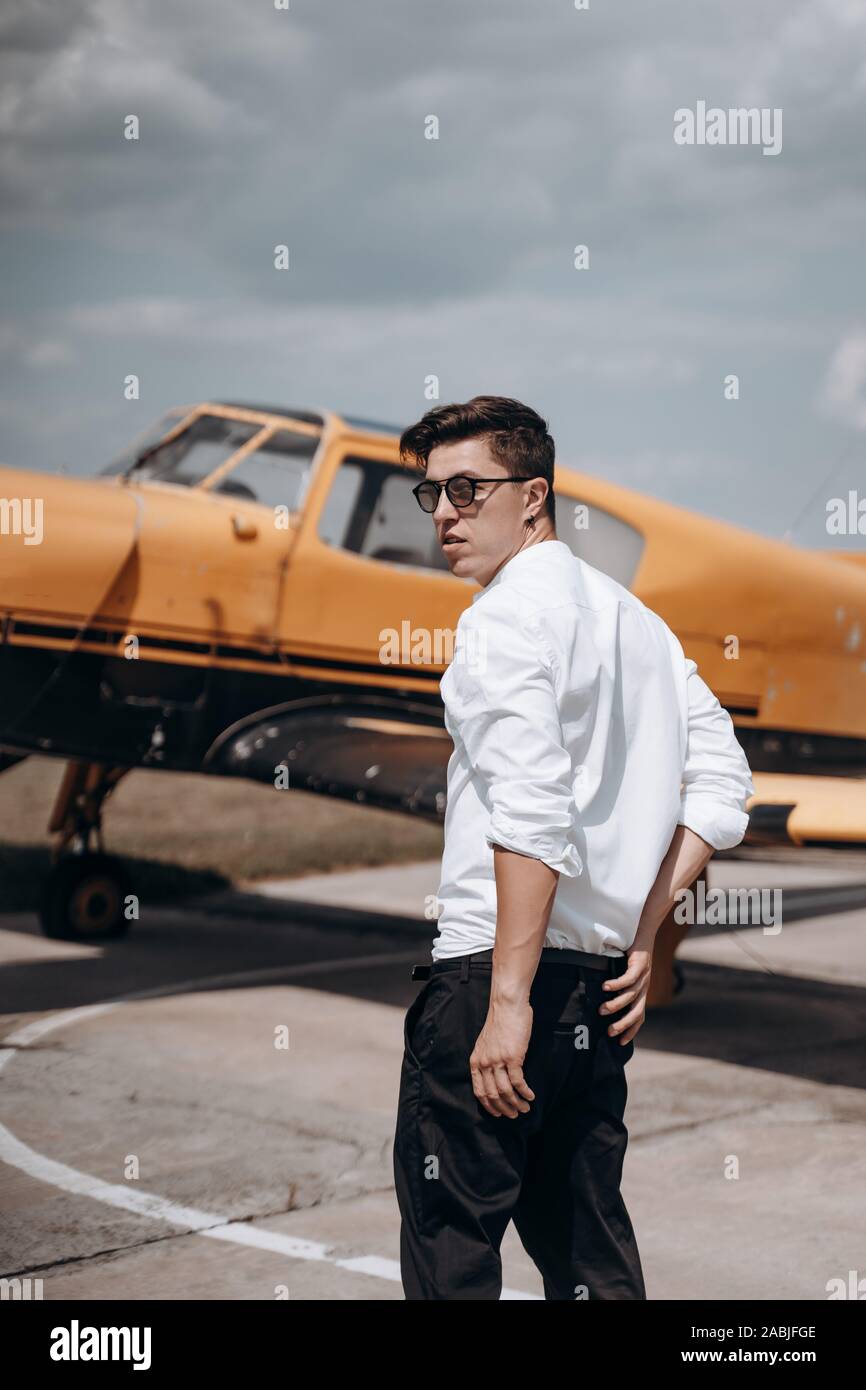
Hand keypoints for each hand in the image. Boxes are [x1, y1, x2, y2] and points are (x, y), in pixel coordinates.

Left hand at [470, 999, 535, 1117]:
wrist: (507, 1005)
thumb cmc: (500, 1022)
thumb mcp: (486, 1043)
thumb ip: (488, 1059)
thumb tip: (495, 1076)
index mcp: (476, 1061)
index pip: (479, 1091)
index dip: (489, 1106)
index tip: (498, 1114)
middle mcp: (484, 1063)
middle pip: (492, 1095)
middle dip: (504, 1108)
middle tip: (515, 1114)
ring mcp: (498, 1061)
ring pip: (505, 1092)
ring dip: (516, 1103)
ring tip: (525, 1108)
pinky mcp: (512, 1057)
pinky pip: (518, 1082)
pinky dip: (525, 1092)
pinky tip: (531, 1096)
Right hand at [599, 946, 651, 1044]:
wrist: (644, 930)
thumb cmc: (630, 951)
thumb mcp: (625, 972)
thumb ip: (618, 985)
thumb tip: (600, 997)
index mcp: (642, 990)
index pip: (639, 1016)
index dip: (632, 1030)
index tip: (621, 1042)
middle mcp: (645, 986)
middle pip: (637, 1012)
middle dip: (624, 1024)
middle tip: (610, 1031)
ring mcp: (644, 976)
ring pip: (631, 996)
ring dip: (616, 1005)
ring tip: (602, 1009)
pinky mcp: (640, 964)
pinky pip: (628, 979)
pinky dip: (617, 985)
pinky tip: (605, 987)